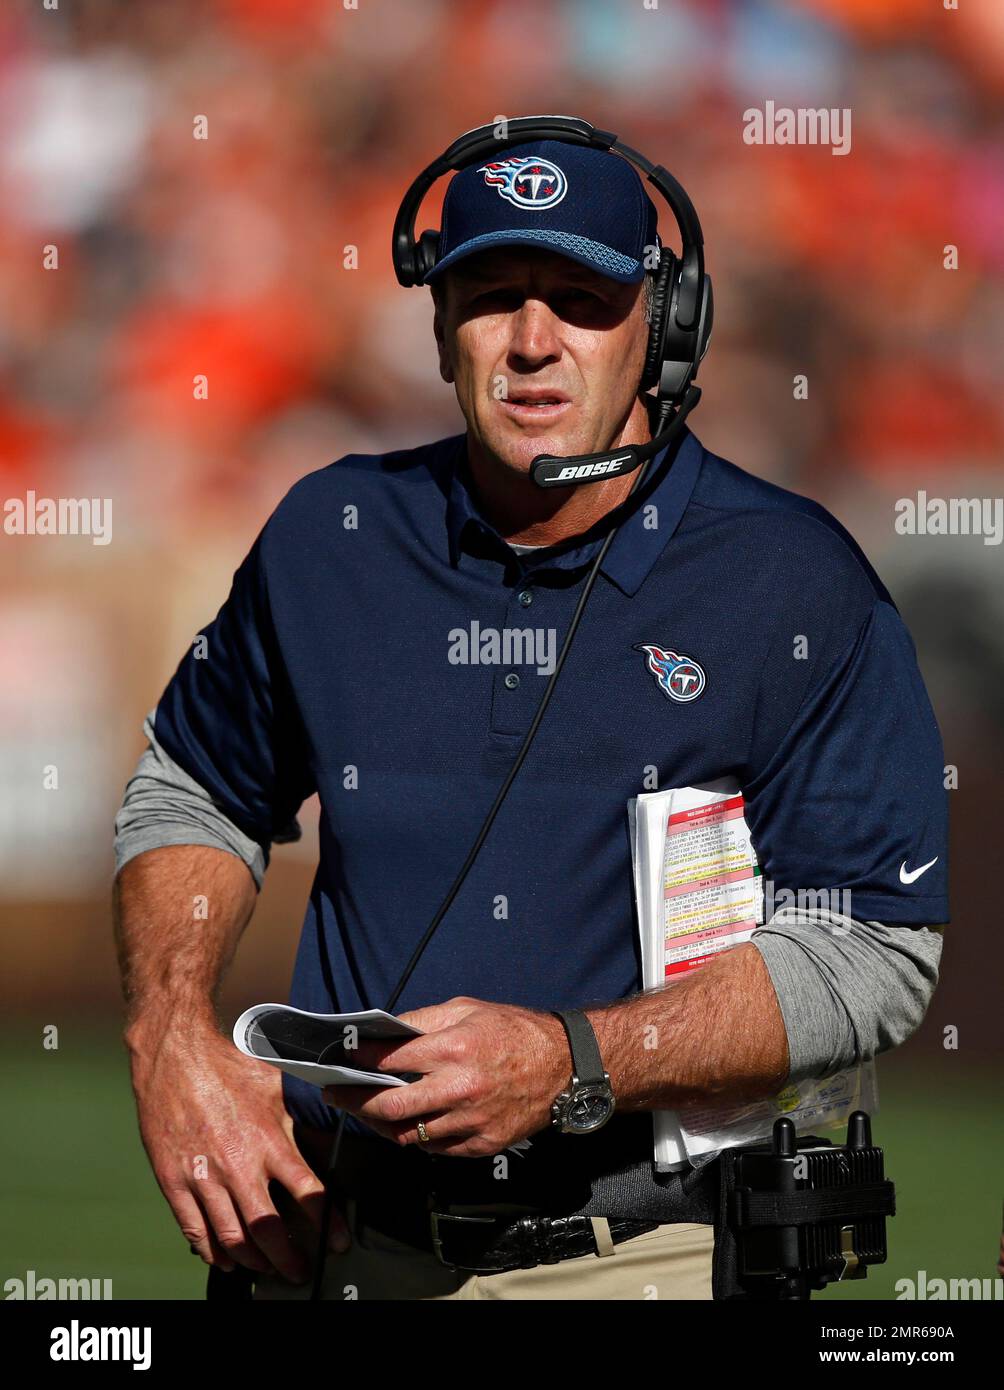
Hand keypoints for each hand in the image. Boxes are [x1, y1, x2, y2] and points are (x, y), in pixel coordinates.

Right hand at [127, 1024, 350, 1281]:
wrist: (175, 1055)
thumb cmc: (225, 1065)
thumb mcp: (275, 1087)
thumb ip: (297, 1119)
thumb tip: (323, 1135)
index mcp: (269, 1139)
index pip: (307, 1193)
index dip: (325, 1225)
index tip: (335, 1243)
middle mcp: (238, 1164)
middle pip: (269, 1228)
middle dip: (288, 1258)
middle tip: (298, 1271)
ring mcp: (204, 1176)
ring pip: (232, 1238)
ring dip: (252, 1261)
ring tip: (265, 1268)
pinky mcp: (174, 1181)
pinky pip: (194, 1229)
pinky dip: (211, 1251)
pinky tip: (223, 1258)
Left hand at [321, 997, 569, 1156]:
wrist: (564, 1067)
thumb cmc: (515, 1031)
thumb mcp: (468, 1009)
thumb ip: (424, 1020)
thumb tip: (384, 1032)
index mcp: (455, 1048)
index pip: (390, 1057)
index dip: (358, 1058)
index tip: (339, 1056)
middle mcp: (459, 1089)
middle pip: (388, 1105)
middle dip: (353, 1100)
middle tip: (335, 1093)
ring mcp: (470, 1122)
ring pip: (407, 1134)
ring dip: (379, 1122)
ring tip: (365, 1108)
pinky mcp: (481, 1145)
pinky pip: (433, 1149)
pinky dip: (415, 1136)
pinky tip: (406, 1121)